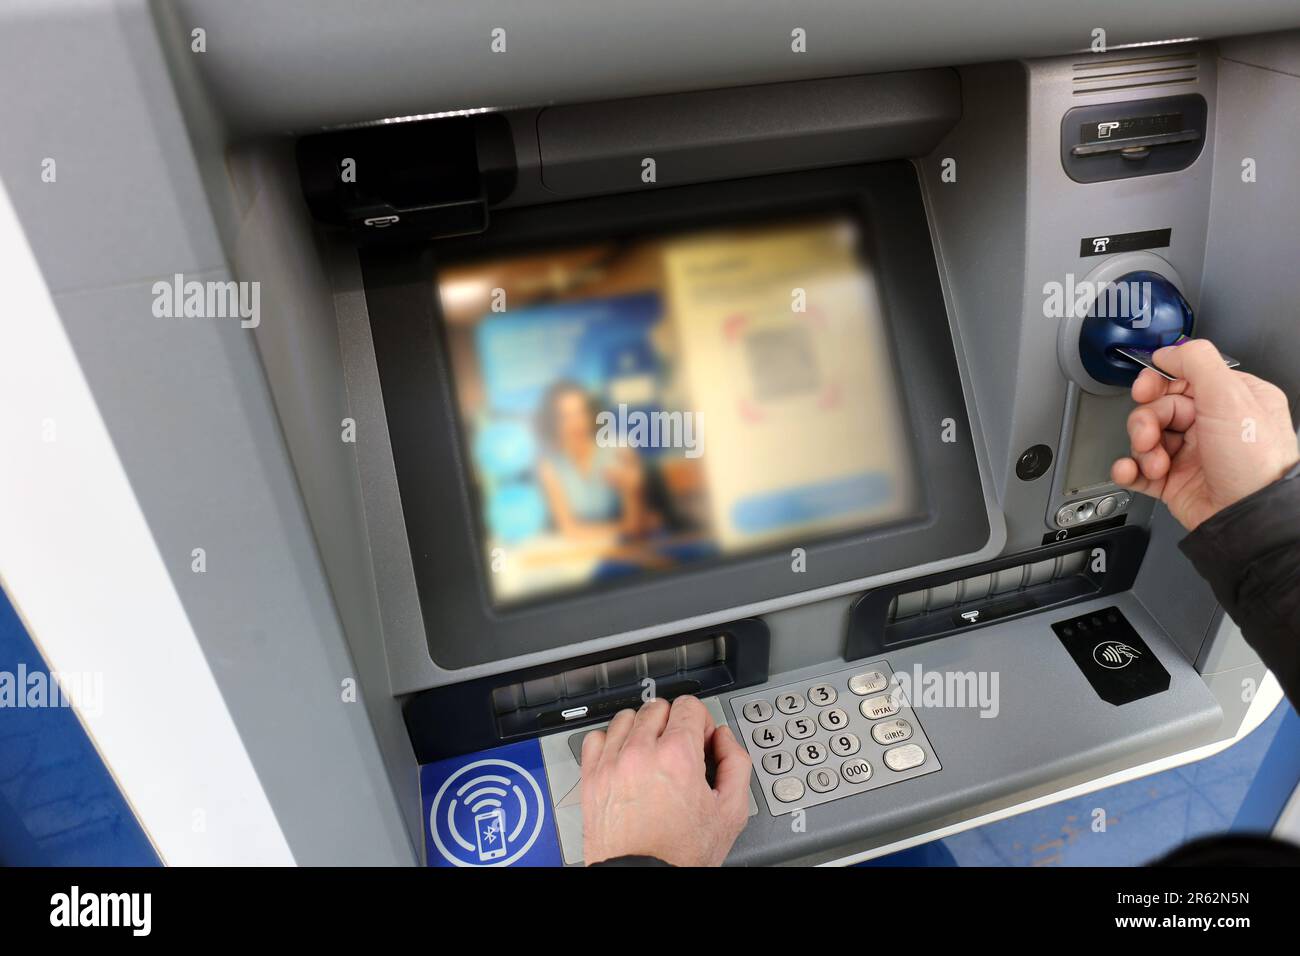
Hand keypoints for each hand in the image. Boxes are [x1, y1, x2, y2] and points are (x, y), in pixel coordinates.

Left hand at [581, 695, 751, 866]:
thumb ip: (736, 764)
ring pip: (626, 717)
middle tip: (678, 749)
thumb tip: (724, 738)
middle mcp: (641, 753)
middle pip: (658, 707)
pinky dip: (610, 742)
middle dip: (673, 723)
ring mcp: (612, 763)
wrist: (645, 879)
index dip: (700, 721)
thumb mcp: (731, 812)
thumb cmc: (681, 854)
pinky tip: (623, 758)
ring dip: (641, 728)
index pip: (688, 705)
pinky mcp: (591, 777)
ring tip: (651, 752)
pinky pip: (595, 738)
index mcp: (677, 756)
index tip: (699, 739)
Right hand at [1111, 339, 1298, 531]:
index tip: (1146, 389)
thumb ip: (1198, 362)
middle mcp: (1212, 425)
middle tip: (1150, 433)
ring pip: (1145, 437)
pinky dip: (1128, 469)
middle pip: (1158, 407)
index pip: (1183, 378)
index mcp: (1231, 399)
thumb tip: (1168, 351)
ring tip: (1155, 461)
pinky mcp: (1173, 481)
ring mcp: (1191, 454)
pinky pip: (1138, 469)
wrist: (1247, 518)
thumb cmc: (1254, 463)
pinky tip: (1130, 471)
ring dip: (1141, 448)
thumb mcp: (1231, 396)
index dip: (1158, 382)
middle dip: (1146, 420)